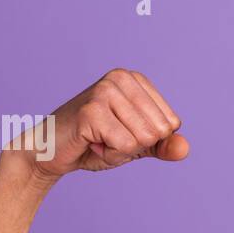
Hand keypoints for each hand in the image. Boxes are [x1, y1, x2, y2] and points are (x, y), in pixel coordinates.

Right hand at [7, 68, 187, 182]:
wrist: (48, 152)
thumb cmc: (94, 144)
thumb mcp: (137, 145)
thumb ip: (164, 146)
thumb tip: (185, 148)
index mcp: (136, 80)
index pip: (171, 124)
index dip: (148, 140)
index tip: (120, 133)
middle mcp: (121, 78)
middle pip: (159, 131)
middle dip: (135, 146)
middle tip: (107, 138)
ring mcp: (105, 91)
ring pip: (143, 139)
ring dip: (120, 151)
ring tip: (97, 139)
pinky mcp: (91, 111)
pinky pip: (124, 146)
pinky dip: (108, 155)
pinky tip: (89, 143)